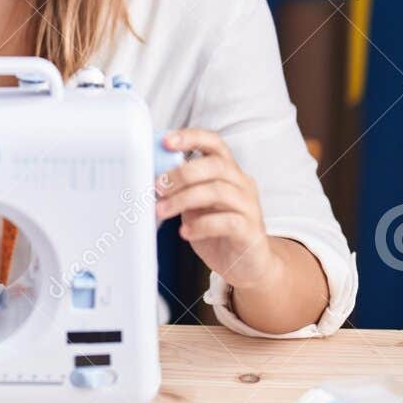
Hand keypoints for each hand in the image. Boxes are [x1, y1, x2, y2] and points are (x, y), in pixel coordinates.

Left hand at [154, 127, 277, 290]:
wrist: (248, 265)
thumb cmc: (218, 232)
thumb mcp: (195, 206)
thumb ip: (182, 190)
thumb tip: (152, 179)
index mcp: (229, 172)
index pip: (214, 144)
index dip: (191, 138)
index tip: (166, 141)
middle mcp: (242, 184)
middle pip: (215, 165)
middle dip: (182, 173)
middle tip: (158, 186)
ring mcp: (249, 207)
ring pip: (218, 191)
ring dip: (184, 199)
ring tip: (162, 210)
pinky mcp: (251, 231)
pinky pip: (227, 222)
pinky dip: (201, 225)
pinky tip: (185, 232)